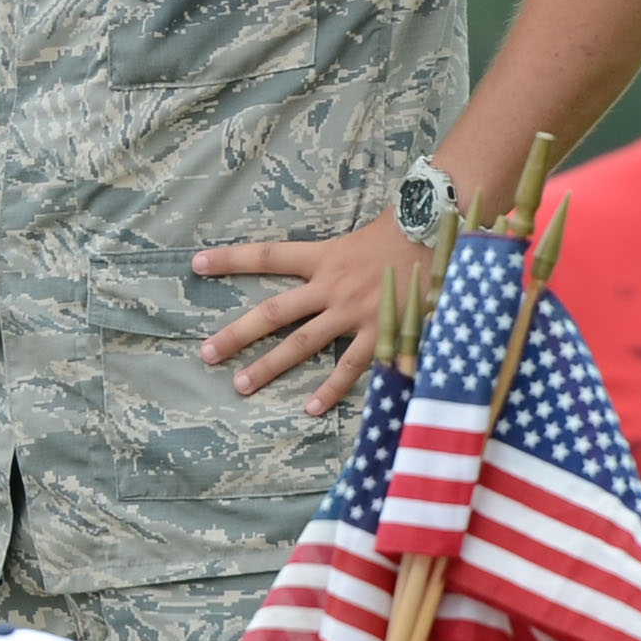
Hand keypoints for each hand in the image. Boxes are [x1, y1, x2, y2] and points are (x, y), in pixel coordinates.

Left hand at [193, 213, 428, 413]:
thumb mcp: (360, 237)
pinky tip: (309, 408)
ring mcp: (353, 313)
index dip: (230, 260)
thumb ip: (336, 259)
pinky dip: (330, 389)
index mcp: (324, 257)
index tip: (196, 264)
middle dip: (237, 334)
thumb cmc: (403, 233)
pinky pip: (350, 367)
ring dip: (269, 366)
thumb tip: (320, 270)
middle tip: (206, 353)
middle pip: (273, 312)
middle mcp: (331, 286)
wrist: (443, 235)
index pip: (267, 256)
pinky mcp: (380, 333)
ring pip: (302, 344)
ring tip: (241, 385)